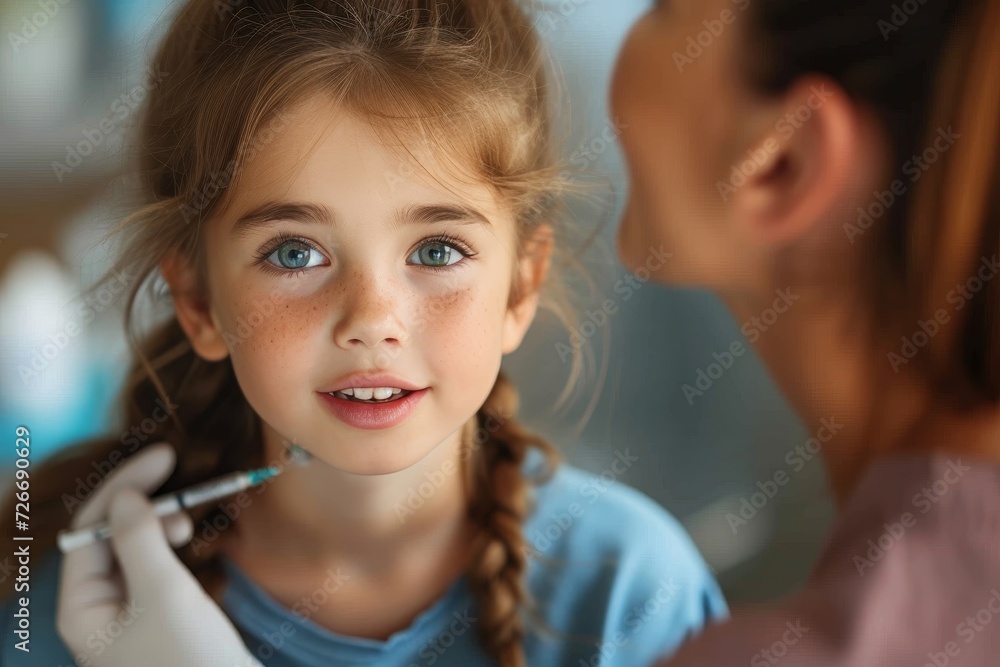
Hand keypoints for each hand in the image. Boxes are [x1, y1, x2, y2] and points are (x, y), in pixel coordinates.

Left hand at [56, 442, 262, 666]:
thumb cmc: (190, 659)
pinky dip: (170, 549)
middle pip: (109, 537)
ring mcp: (128, 617)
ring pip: (134, 550)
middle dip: (144, 507)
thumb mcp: (164, 593)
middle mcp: (97, 609)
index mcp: (82, 606)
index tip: (165, 456)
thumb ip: (140, 539)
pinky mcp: (158, 621)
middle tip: (186, 490)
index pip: (90, 528)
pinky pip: (154, 570)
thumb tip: (127, 495)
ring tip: (191, 524)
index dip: (124, 486)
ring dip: (159, 526)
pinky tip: (191, 544)